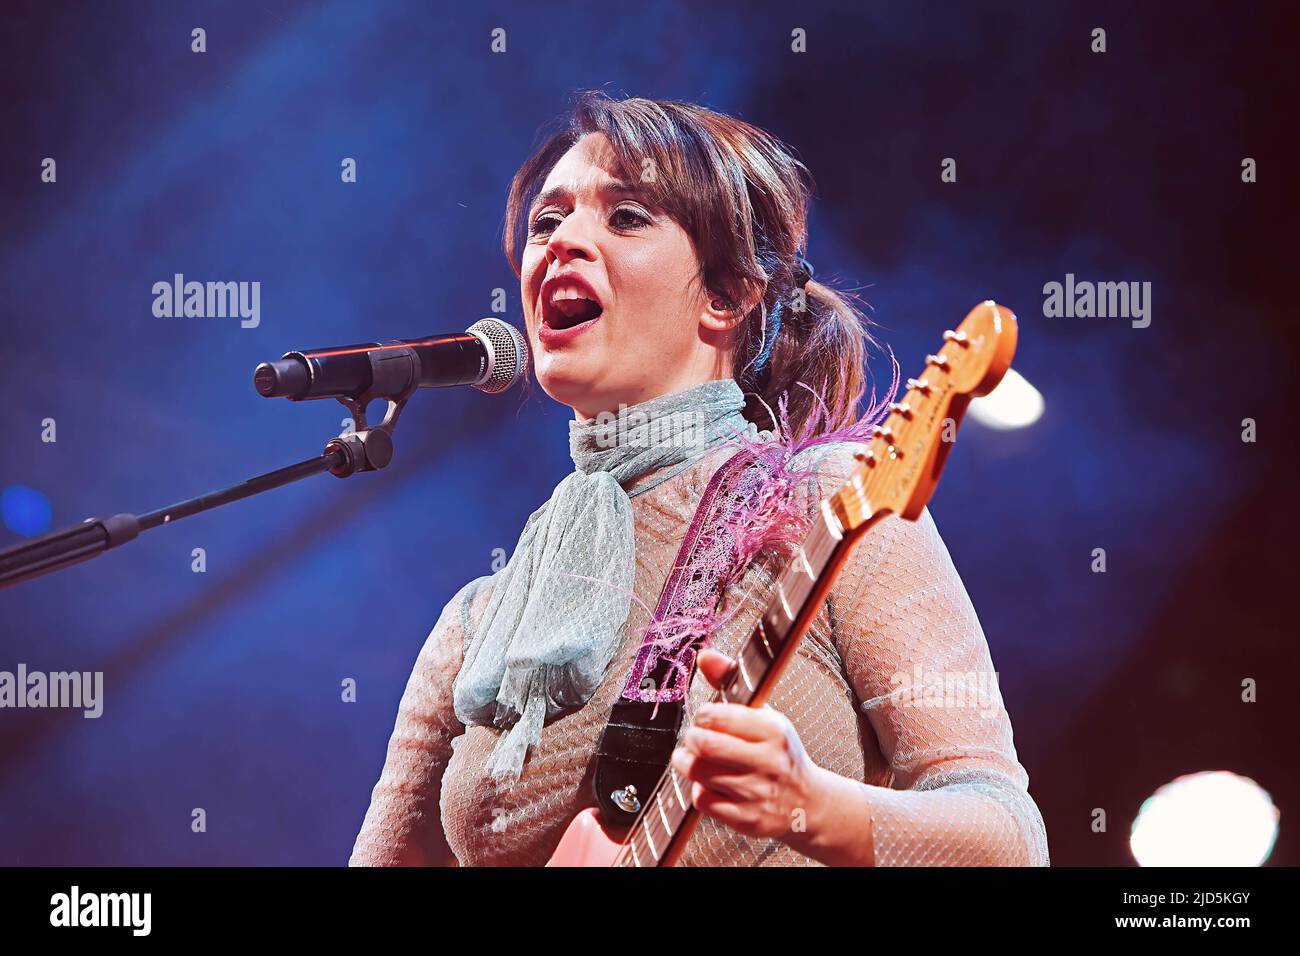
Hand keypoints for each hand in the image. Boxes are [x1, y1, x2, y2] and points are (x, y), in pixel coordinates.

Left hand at [669, 648, 825, 842]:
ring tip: (694, 759)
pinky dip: (698, 790)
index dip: (701, 717)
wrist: (807, 802)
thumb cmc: (779, 752)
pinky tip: (709, 784)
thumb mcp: (764, 714)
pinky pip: (703, 801)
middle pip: (704, 746)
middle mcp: (768, 761)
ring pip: (699, 773)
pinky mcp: (747, 819)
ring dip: (688, 764)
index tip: (704, 720)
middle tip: (694, 740)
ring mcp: (758, 793)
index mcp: (773, 730)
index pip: (715, 716)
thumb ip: (730, 681)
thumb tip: (704, 654)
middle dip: (690, 740)